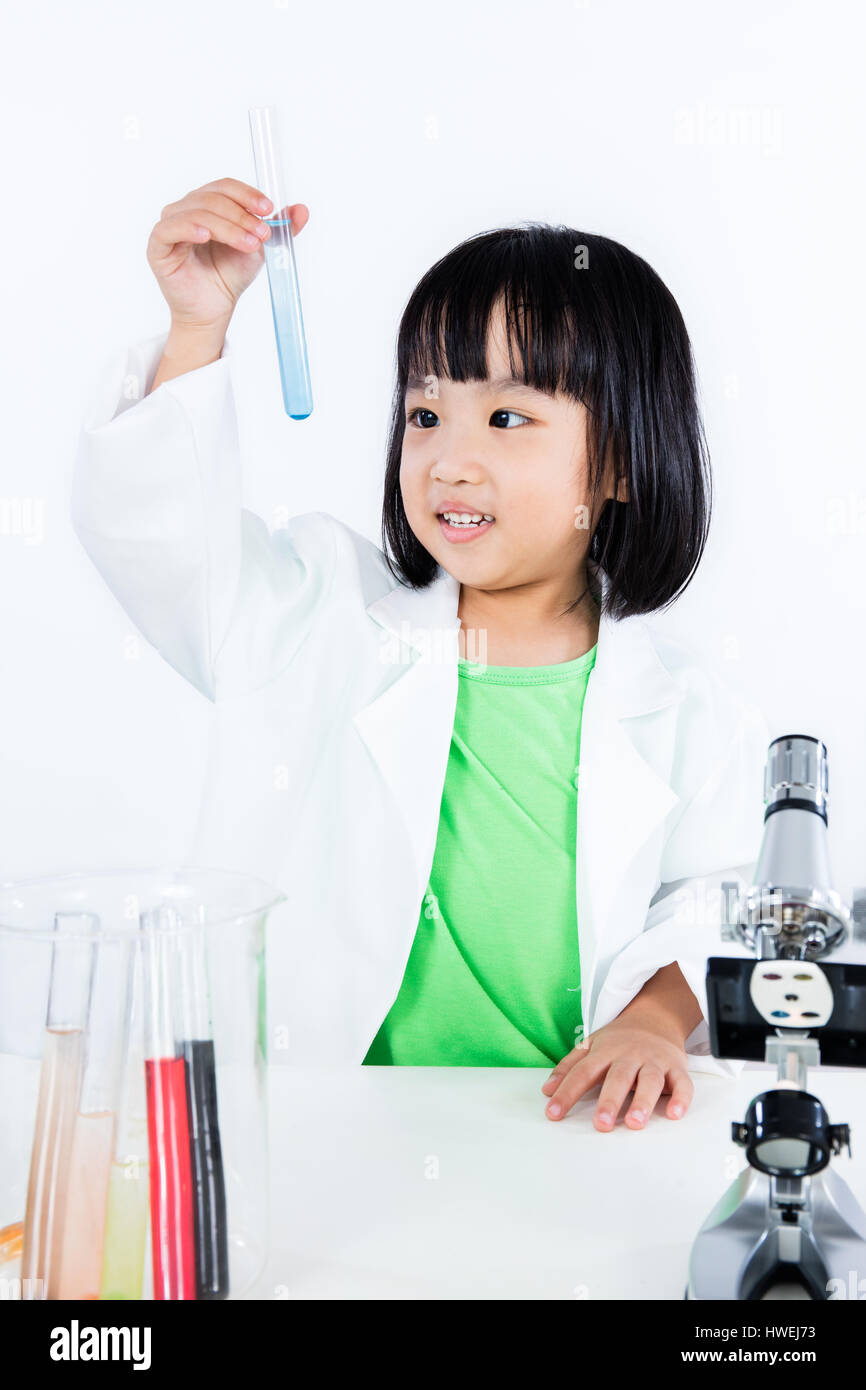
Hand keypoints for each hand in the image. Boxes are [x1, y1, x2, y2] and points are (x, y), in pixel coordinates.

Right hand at [146, 176, 309, 329]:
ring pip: (198, 211)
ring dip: (227, 225)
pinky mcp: (158, 246)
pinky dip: (189, 227)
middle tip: (262, 234)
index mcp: (208, 204)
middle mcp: (186, 209)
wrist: (215, 309)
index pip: (225, 187)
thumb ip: (278, 228)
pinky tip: (206, 235)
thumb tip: (302, 210)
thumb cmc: (229, 275)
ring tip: (248, 244)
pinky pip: (169, 228)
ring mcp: (170, 225)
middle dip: (241, 214)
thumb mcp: (259, 247)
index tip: (268, 209)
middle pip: (212, 197)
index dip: (246, 194)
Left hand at [540, 1017, 693, 1129]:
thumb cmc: (619, 1039)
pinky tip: (675, 1113)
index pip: (583, 1072)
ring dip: (643, 1102)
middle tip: (601, 1124)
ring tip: (635, 1123)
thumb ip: (569, 1068)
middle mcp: (630, 1055)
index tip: (553, 1113)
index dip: (567, 1092)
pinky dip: (681, 1098)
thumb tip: (546, 1092)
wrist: (656, 1017)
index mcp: (605, 1051)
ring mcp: (655, 1061)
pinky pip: (682, 1083)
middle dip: (609, 1101)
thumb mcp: (591, 1046)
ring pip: (650, 1081)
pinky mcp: (677, 1068)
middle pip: (618, 1078)